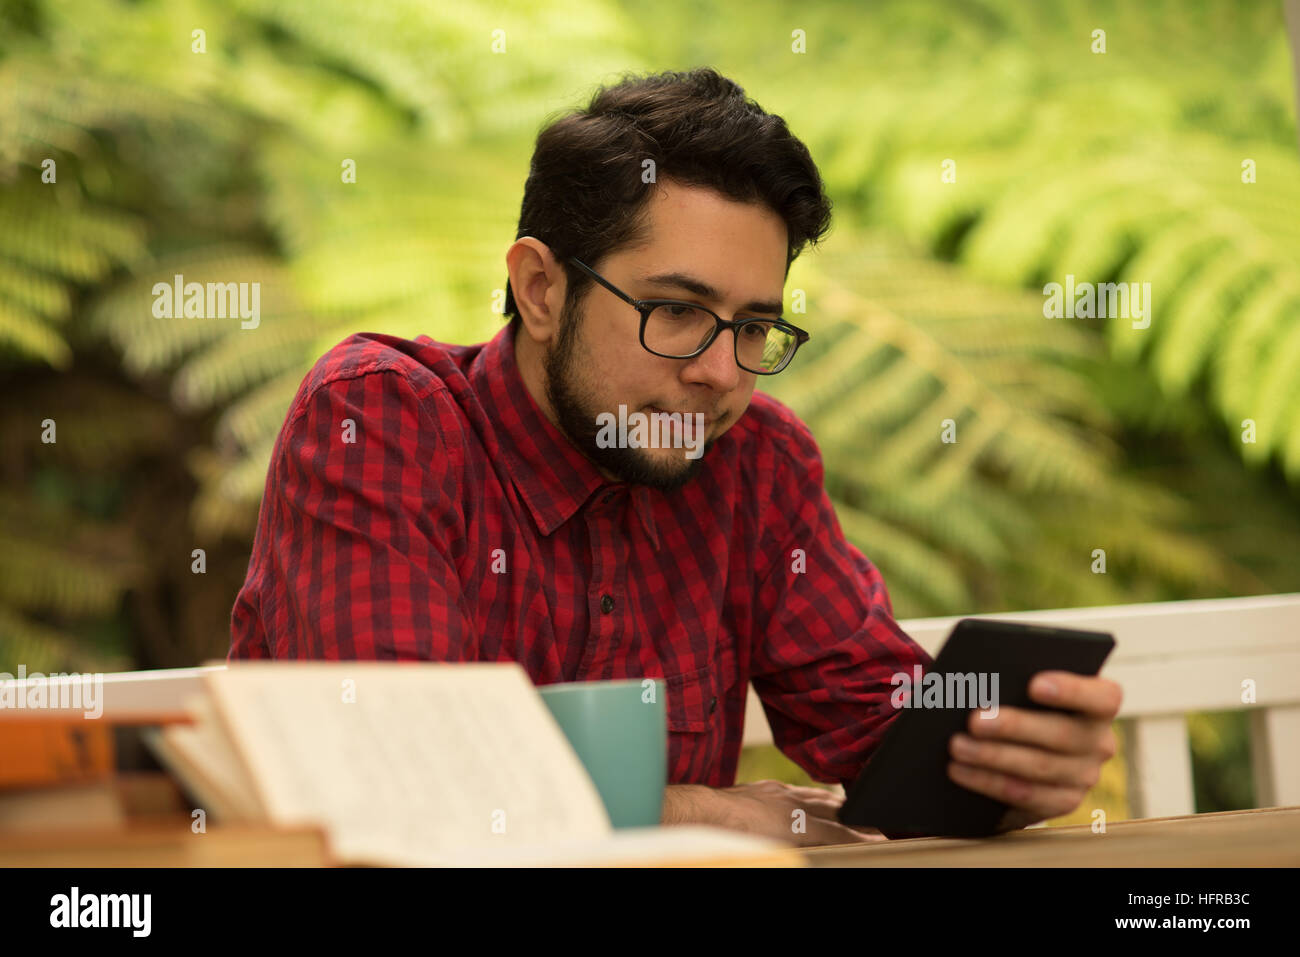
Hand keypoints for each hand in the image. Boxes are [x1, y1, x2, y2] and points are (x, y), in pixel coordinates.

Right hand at [663, 780, 887, 846]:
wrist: (700, 812)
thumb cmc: (708, 814)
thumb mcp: (736, 806)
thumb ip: (752, 810)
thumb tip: (753, 821)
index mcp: (770, 791)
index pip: (807, 795)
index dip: (827, 801)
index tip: (841, 804)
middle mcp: (785, 794)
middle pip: (826, 800)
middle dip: (847, 806)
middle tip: (869, 813)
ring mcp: (792, 807)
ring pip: (834, 813)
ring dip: (855, 820)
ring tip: (876, 828)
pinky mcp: (797, 824)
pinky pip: (833, 831)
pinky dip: (853, 835)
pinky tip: (871, 841)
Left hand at [946, 670, 1122, 830]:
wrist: (1020, 742)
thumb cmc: (1018, 696)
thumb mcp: (1021, 684)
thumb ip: (1013, 679)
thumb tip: (980, 682)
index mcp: (1100, 702)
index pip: (1102, 697)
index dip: (1071, 690)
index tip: (1034, 684)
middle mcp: (1099, 741)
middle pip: (1062, 734)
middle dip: (1014, 727)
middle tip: (974, 720)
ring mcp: (1085, 775)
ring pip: (1040, 767)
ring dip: (993, 757)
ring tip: (956, 745)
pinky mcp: (1062, 801)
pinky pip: (1024, 794)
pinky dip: (987, 782)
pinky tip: (958, 770)